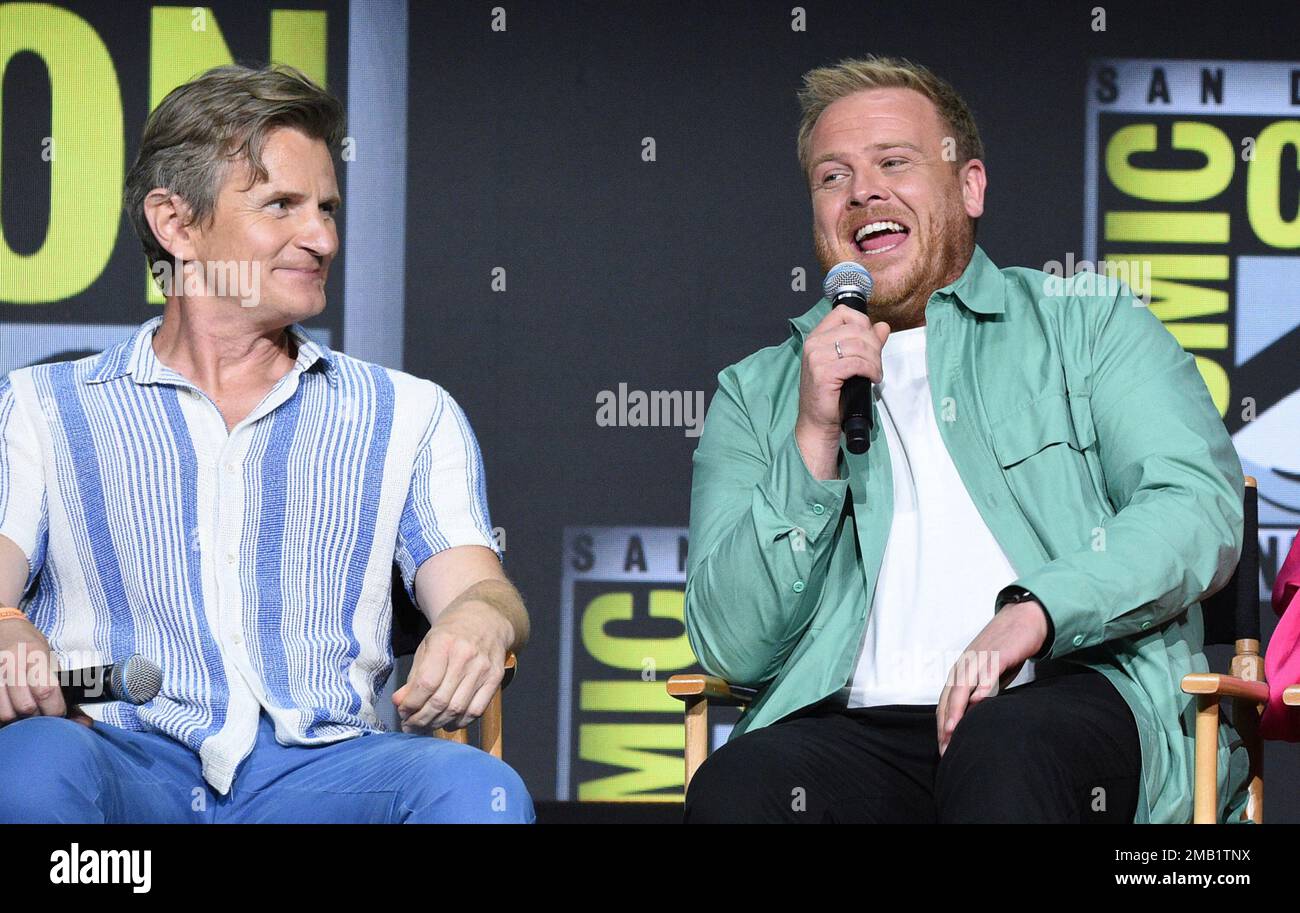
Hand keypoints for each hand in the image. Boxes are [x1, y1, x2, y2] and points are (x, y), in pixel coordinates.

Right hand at [0, 617, 91, 727]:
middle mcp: (11, 662)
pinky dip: (3, 714)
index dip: (54, 709)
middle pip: (25, 706)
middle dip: (36, 717)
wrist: (3, 629)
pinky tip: (10, 707)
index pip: (46, 691)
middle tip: (41, 714)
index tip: (58, 713)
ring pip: (5, 713)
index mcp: (35, 655)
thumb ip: (65, 691)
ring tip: (23, 712)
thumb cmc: (31, 648)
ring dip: (17, 719)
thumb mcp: (51, 662)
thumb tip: (83, 722)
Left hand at [392, 601, 512, 733]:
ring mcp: (483, 668)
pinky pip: (476, 710)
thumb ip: (414, 675)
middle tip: (410, 725)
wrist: (486, 618)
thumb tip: (400, 702)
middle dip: (421, 719)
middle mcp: (466, 656)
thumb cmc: (452, 632)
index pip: (426, 683)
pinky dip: (459, 722)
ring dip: (437, 724)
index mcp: (444, 643)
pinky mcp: (496, 678)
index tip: (402, 712)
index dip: (411, 704)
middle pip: (441, 701)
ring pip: (457, 709)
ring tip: (425, 725)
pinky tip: (447, 721)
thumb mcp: (427, 645)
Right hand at [795, 304, 890, 478]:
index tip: (871, 340)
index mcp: (817, 337)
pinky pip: (857, 363)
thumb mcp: (848, 363)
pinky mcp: (824, 373)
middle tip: (877, 362)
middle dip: (875, 345)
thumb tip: (883, 327)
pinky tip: (872, 378)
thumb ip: (866, 343)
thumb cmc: (831, 394)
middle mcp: (814, 344)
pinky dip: (871, 370)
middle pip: (856, 329)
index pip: (844, 313)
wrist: (818, 422)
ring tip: (876, 372)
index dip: (864, 323)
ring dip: (875, 360)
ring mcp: (816, 358)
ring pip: (859, 346)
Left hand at [936, 600, 1048, 755]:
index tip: (943, 748)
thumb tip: (972, 720)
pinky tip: (980, 701)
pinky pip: (987, 672)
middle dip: (945, 723)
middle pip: (950, 697)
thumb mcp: (988, 677)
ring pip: (963, 686)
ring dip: (956, 709)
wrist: (1022, 621)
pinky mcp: (997, 654)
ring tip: (952, 730)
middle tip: (944, 747)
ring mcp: (979, 659)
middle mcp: (965, 666)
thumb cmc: (1004, 652)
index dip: (942, 725)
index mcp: (961, 672)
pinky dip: (982, 687)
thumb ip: (979, 694)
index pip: (946, 702)